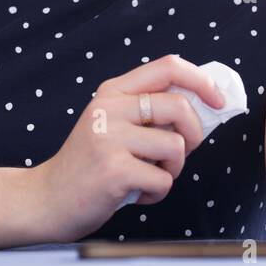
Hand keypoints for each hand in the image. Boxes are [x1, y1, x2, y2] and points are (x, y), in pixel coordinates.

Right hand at [33, 54, 225, 242]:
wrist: (48, 198)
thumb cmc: (89, 164)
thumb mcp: (112, 123)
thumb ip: (148, 110)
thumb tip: (204, 107)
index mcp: (112, 91)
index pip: (168, 67)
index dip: (202, 80)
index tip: (217, 100)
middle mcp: (109, 108)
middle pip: (179, 106)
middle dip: (194, 133)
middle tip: (180, 151)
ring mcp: (109, 138)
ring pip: (175, 146)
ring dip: (171, 169)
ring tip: (147, 174)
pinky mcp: (114, 170)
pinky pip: (164, 179)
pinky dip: (157, 192)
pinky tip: (135, 192)